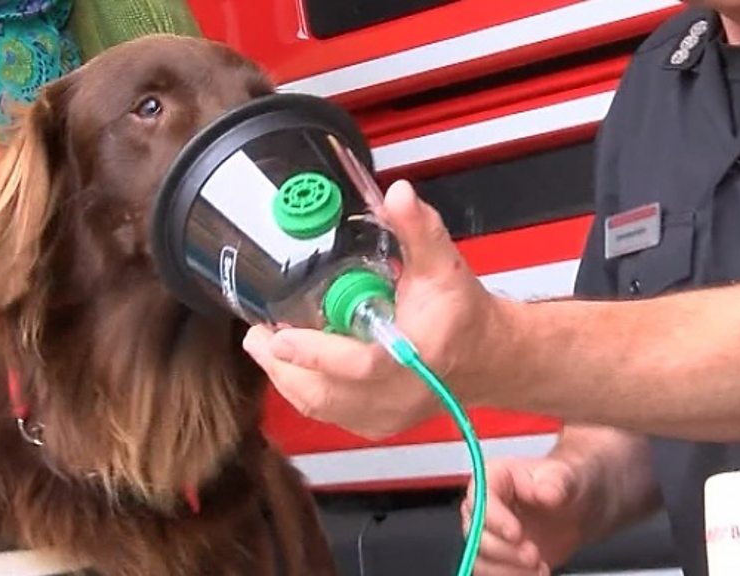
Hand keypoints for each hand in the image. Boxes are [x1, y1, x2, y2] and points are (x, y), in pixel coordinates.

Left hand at [243, 180, 506, 438]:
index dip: (317, 354)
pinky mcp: (373, 424)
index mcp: (418, 357)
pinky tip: (288, 363)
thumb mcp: (443, 266)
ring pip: (320, 407)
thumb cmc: (461, 314)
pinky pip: (326, 412)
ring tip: (264, 344)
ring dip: (286, 376)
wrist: (482, 357)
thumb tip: (398, 194)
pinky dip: (301, 388)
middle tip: (257, 335)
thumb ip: (418, 229)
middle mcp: (400, 394)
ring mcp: (384, 415)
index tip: (280, 337)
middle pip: (326, 394)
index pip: (361, 365)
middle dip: (283, 366)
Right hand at [460, 458, 587, 574]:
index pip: (480, 499)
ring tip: (540, 568)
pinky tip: (537, 573)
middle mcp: (484, 507)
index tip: (517, 534)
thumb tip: (545, 493)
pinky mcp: (499, 556)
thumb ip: (555, 482)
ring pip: (479, 558)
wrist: (575, 508)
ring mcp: (490, 534)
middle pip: (476, 533)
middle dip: (504, 550)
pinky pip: (492, 573)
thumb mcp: (564, 476)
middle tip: (534, 556)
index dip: (494, 519)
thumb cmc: (562, 484)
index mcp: (492, 478)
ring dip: (507, 570)